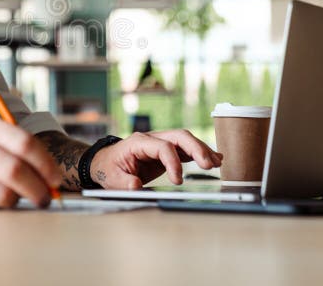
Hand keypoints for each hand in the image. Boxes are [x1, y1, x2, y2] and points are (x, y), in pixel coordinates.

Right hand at [0, 115, 61, 209]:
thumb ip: (22, 154)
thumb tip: (54, 181)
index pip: (25, 144)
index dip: (46, 165)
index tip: (56, 180)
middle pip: (15, 171)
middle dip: (37, 190)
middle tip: (45, 199)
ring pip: (3, 194)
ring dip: (15, 201)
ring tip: (9, 195)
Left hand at [89, 130, 221, 189]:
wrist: (104, 162)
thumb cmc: (108, 168)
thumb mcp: (111, 178)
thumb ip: (124, 182)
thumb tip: (135, 186)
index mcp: (138, 142)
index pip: (162, 146)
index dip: (173, 162)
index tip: (178, 181)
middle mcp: (151, 138)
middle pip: (179, 136)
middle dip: (196, 149)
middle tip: (210, 165)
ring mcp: (160, 142)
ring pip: (185, 140)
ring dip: (202, 150)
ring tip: (217, 162)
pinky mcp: (166, 150)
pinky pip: (185, 148)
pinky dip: (200, 153)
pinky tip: (214, 159)